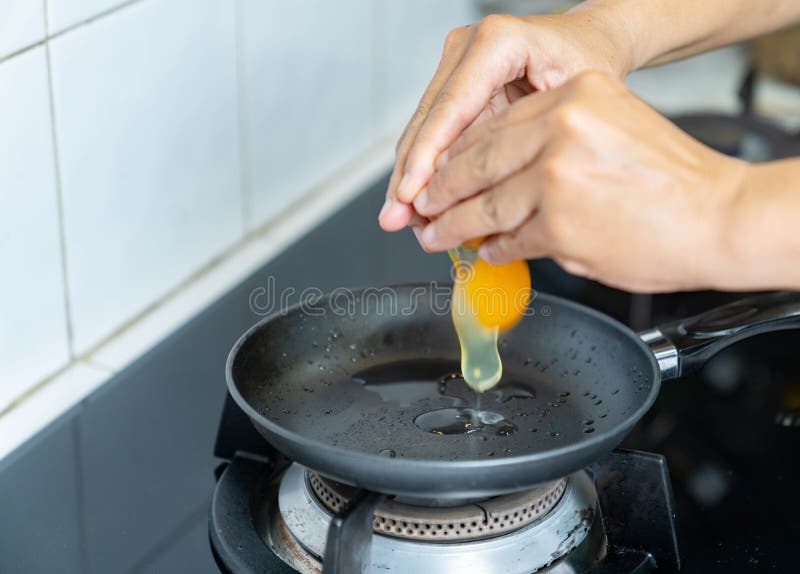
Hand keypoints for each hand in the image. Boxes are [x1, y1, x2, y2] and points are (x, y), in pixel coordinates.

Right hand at [378, 10, 633, 232]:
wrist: (587, 41)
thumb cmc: (589, 64)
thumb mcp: (570, 105)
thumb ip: (521, 141)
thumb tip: (481, 194)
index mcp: (497, 43)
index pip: (451, 108)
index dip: (426, 157)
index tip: (411, 193)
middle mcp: (467, 48)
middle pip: (428, 121)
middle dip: (409, 175)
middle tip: (396, 217)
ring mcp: (455, 65)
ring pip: (424, 130)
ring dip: (412, 177)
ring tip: (401, 218)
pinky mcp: (454, 85)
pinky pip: (436, 133)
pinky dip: (427, 170)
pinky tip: (419, 202)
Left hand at [413, 71, 747, 292]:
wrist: (718, 217)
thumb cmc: (672, 179)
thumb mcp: (613, 124)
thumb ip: (553, 137)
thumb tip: (497, 169)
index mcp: (575, 96)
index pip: (493, 124)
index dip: (456, 154)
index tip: (437, 172)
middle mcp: (561, 130)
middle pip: (477, 163)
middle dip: (441, 192)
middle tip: (422, 207)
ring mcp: (556, 180)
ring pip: (484, 206)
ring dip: (455, 227)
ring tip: (438, 237)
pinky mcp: (558, 227)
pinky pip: (509, 240)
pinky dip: (494, 250)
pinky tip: (487, 251)